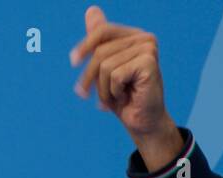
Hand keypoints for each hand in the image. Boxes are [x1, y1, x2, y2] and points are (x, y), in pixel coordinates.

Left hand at [70, 5, 180, 164]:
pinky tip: (125, 96)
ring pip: (105, 65)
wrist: (142, 122)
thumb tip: (91, 10)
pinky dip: (113, 91)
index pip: (102, 31)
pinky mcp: (149, 63)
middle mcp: (144, 38)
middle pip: (100, 52)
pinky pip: (115, 75)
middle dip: (90, 77)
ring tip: (114, 97)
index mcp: (134, 35)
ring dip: (103, 89)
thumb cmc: (123, 97)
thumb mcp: (105, 69)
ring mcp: (148, 49)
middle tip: (86, 94)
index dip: (84, 46)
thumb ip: (99, 41)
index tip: (73, 62)